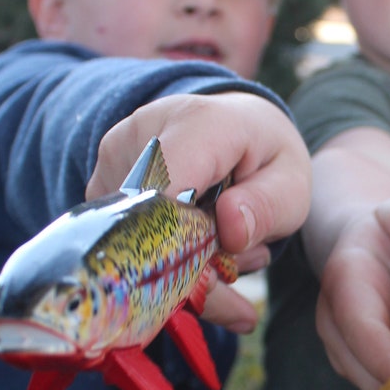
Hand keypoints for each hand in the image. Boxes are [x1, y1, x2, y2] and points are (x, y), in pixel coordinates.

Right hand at [87, 92, 309, 331]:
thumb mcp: (290, 184)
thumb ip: (267, 208)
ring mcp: (113, 160)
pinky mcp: (98, 189)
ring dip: (183, 266)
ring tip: (224, 244)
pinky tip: (198, 245)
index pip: (168, 186)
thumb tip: (231, 230)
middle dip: (194, 265)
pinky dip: (165, 262)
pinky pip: (124, 244)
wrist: (236, 130)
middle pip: (148, 223)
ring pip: (135, 242)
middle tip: (238, 261)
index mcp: (198, 123)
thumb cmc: (264, 159)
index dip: (186, 238)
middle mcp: (143, 133)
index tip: (220, 263)